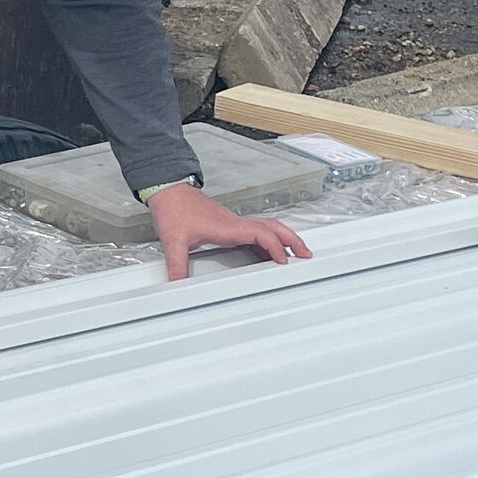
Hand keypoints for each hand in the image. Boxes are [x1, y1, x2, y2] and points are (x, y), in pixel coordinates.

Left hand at [145, 183, 311, 280]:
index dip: (274, 246)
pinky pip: (257, 232)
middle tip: (306, 255)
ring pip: (268, 227)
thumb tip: (177, 285)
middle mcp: (235, 224)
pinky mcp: (231, 225)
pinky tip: (270, 255)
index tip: (283, 260)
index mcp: (227, 226)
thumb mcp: (174, 241)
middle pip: (273, 227)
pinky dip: (270, 242)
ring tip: (296, 254)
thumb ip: (176, 264)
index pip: (260, 233)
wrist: (170, 192)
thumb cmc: (175, 210)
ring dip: (284, 238)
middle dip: (292, 240)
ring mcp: (235, 224)